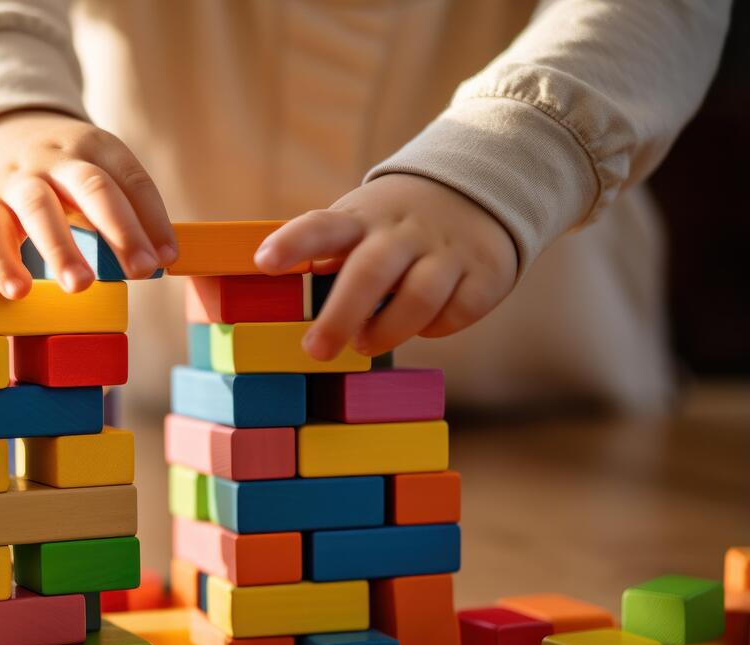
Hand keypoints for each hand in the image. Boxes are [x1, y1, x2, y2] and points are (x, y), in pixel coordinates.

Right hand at [0, 110, 176, 298]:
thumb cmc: (62, 173)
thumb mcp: (94, 173)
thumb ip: (120, 210)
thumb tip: (154, 262)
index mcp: (95, 145)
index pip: (131, 178)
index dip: (153, 218)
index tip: (168, 257)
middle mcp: (56, 157)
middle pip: (92, 187)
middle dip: (121, 230)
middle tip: (143, 270)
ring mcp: (17, 176)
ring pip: (39, 207)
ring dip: (61, 249)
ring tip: (81, 286)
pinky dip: (3, 263)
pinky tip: (19, 291)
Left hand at [254, 173, 516, 358]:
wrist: (480, 189)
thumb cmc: (392, 227)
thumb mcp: (357, 224)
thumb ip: (325, 254)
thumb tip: (273, 292)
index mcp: (360, 219)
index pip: (321, 226)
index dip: (292, 244)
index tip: (264, 261)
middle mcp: (402, 231)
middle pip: (370, 272)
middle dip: (340, 316)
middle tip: (316, 351)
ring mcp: (446, 250)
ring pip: (418, 297)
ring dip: (387, 331)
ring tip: (365, 344)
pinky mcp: (485, 271)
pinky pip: (456, 312)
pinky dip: (435, 328)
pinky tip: (423, 323)